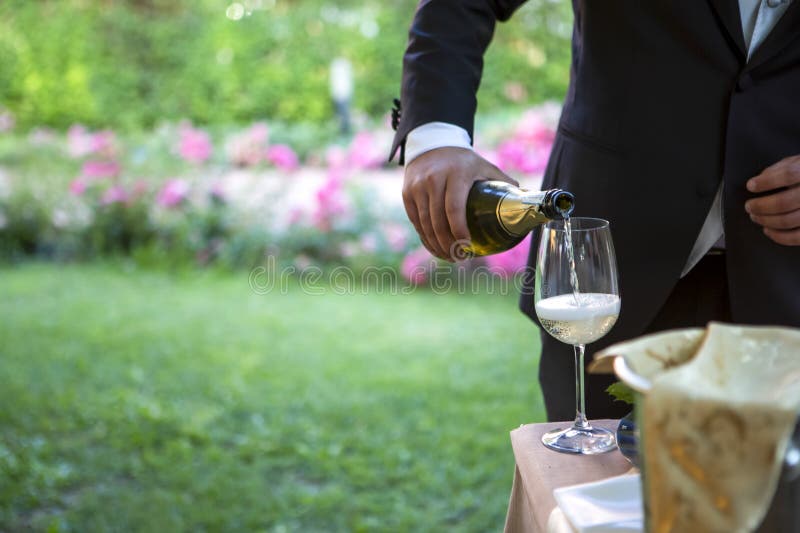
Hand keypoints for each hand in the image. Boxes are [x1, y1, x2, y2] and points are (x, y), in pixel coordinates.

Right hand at [402, 147, 517, 260]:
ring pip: (424, 224)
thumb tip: (525, 201)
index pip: (455, 208)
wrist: (432, 144)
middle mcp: (434, 179)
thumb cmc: (464, 161)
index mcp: (457, 174)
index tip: (466, 248)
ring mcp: (417, 186)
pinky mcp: (407, 193)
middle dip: (447, 244)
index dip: (459, 231)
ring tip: (448, 257)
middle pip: (438, 221)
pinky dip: (424, 237)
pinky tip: (434, 246)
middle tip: (458, 258)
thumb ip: (503, 182)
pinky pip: (415, 220)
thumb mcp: (484, 166)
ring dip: (435, 245)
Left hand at [746, 155, 799, 245]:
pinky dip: (778, 236)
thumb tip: (759, 179)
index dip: (766, 182)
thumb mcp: (797, 163)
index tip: (751, 185)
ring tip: (755, 216)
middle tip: (749, 206)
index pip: (788, 174)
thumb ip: (780, 168)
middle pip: (784, 202)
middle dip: (760, 206)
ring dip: (765, 221)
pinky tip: (768, 230)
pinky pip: (797, 237)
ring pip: (788, 221)